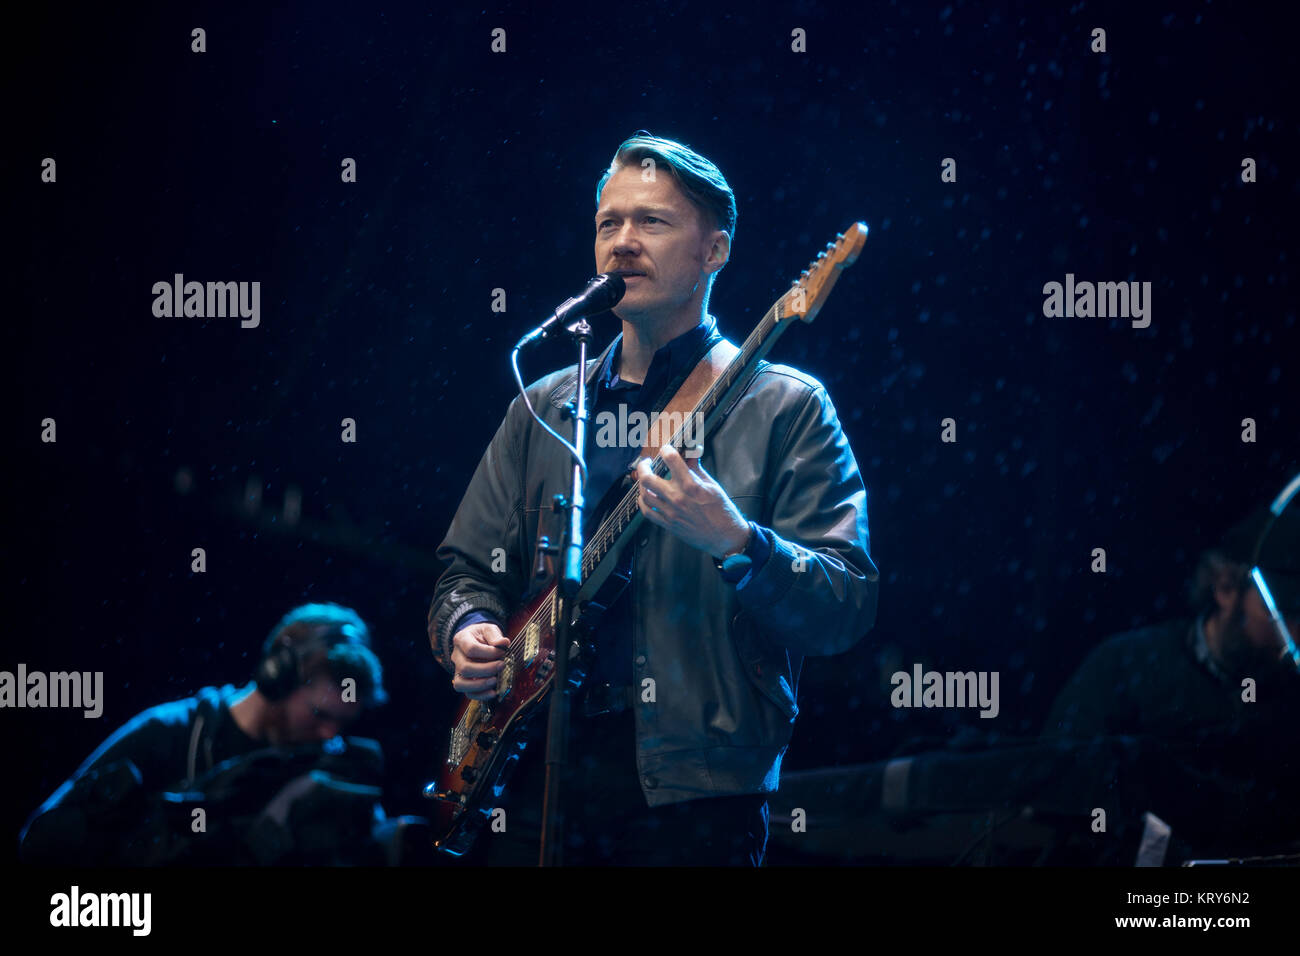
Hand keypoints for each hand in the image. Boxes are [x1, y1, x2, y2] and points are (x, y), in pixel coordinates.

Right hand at [450, 622, 509, 699]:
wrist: (476, 640)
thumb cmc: (483, 635)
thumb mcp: (489, 629)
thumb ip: (495, 635)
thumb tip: (503, 643)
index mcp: (461, 640)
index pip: (471, 649)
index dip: (488, 653)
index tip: (501, 652)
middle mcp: (456, 656)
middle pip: (465, 668)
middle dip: (486, 669)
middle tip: (502, 666)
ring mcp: (458, 670)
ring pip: (461, 683)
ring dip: (480, 684)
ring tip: (495, 680)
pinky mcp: (464, 681)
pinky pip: (467, 693)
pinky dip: (480, 695)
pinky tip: (493, 692)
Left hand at [636, 443, 750, 558]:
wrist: (724, 537)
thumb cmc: (722, 512)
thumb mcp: (712, 486)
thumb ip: (697, 469)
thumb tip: (691, 454)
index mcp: (691, 485)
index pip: (671, 459)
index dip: (666, 450)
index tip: (665, 449)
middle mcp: (678, 498)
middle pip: (648, 478)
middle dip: (643, 466)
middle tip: (646, 463)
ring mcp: (671, 512)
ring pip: (644, 494)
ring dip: (641, 483)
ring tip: (645, 479)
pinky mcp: (668, 524)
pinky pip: (647, 512)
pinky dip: (642, 502)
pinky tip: (645, 496)